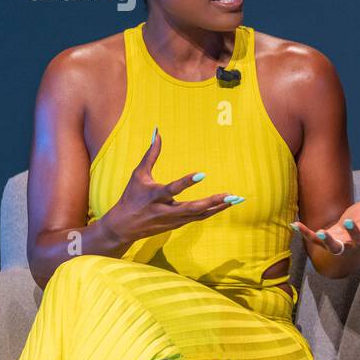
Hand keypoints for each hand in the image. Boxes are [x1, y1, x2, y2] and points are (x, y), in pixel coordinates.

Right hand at [102, 129, 240, 243]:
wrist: (124, 227)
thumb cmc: (131, 197)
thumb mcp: (139, 175)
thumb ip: (151, 154)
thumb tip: (157, 132)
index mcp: (155, 196)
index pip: (172, 189)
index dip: (186, 182)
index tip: (202, 174)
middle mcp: (166, 210)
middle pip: (192, 208)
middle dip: (212, 202)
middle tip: (230, 195)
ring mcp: (174, 219)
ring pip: (200, 214)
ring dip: (218, 207)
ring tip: (235, 199)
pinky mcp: (179, 224)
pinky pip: (200, 217)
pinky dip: (213, 211)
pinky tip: (226, 204)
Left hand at [291, 172, 359, 256]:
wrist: (348, 246)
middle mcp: (356, 241)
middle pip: (357, 238)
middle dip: (354, 231)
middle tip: (349, 222)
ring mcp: (340, 244)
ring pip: (336, 246)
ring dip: (330, 240)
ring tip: (323, 232)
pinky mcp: (325, 244)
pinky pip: (314, 240)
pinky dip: (305, 232)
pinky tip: (294, 224)